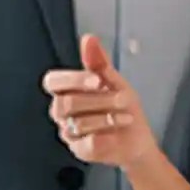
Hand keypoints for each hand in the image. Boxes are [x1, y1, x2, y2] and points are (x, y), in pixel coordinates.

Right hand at [42, 35, 158, 170]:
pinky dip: (106, 136)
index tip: (97, 80)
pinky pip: (87, 143)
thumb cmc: (122, 108)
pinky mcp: (80, 150)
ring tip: (126, 116)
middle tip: (122, 99)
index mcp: (67, 90)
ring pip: (76, 123)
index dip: (72, 80)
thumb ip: (98, 62)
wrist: (137, 138)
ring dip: (106, 117)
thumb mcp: (114, 81)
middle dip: (97, 100)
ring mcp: (69, 132)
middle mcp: (63, 112)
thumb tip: (88, 38)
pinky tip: (117, 132)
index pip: (52, 82)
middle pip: (64, 103)